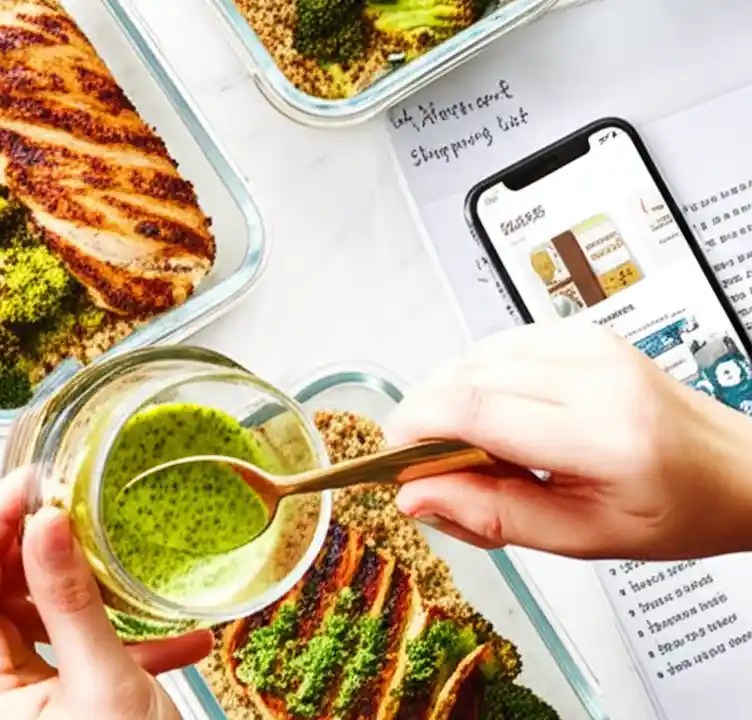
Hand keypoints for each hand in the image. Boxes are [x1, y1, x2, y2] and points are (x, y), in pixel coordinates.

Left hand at [0, 469, 213, 718]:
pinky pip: (52, 644)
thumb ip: (71, 598)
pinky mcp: (30, 703)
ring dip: (72, 583)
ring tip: (127, 568)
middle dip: (29, 538)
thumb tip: (46, 517)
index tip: (41, 477)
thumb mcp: (105, 687)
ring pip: (15, 605)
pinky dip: (101, 632)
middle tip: (79, 505)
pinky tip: (168, 638)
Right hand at [386, 320, 751, 559]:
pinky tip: (501, 421)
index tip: (393, 462)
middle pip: (460, 376)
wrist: (736, 470)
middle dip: (425, 423)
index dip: (413, 431)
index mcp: (600, 432)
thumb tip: (416, 496)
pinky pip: (495, 349)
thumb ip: (491, 515)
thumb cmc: (676, 508)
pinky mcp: (577, 331)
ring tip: (483, 453)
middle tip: (437, 471)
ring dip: (450, 403)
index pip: (471, 408)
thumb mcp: (582, 537)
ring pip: (471, 358)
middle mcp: (592, 373)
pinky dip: (477, 384)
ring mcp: (585, 342)